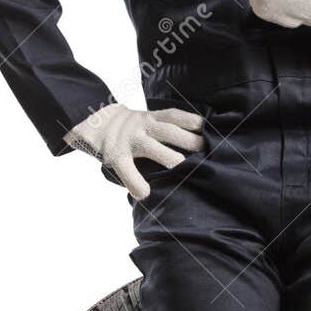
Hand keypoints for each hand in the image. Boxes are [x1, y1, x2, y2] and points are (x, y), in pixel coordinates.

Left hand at [63, 103, 204, 199]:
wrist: (105, 121)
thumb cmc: (115, 151)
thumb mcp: (114, 167)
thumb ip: (132, 178)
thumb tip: (154, 196)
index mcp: (117, 155)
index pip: (124, 169)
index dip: (134, 182)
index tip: (144, 193)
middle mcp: (130, 138)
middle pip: (151, 148)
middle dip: (171, 158)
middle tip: (192, 167)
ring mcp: (142, 123)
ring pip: (166, 129)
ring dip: (187, 138)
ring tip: (205, 146)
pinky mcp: (152, 114)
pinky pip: (172, 114)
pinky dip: (189, 119)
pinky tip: (203, 125)